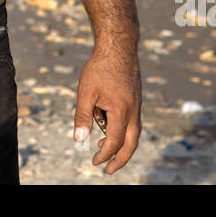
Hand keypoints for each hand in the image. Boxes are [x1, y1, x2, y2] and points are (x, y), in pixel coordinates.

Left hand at [73, 45, 141, 174]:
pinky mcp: (135, 99)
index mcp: (121, 112)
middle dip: (120, 159)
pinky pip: (133, 122)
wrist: (118, 46)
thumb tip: (78, 139)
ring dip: (122, 145)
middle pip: (131, 144)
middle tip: (108, 170)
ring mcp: (137, 105)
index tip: (94, 162)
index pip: (114, 142)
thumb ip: (82, 116)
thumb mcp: (86, 92)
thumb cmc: (100, 67)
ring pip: (134, 133)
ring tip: (104, 149)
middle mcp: (133, 111)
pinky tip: (108, 126)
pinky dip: (124, 132)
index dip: (104, 155)